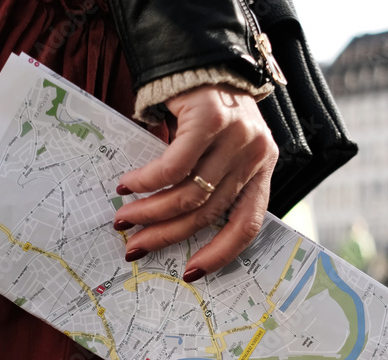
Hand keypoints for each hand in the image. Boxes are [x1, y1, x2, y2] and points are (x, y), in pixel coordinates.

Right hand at [112, 84, 276, 282]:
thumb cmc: (207, 112)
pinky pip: (173, 166)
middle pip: (209, 212)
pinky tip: (127, 186)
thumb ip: (209, 185)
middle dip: (167, 234)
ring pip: (189, 193)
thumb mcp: (219, 153)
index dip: (219, 253)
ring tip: (125, 218)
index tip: (191, 273)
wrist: (202, 58)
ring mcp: (236, 136)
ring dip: (151, 211)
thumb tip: (170, 230)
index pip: (247, 223)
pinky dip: (146, 181)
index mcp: (262, 169)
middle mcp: (255, 155)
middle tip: (136, 246)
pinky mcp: (210, 118)